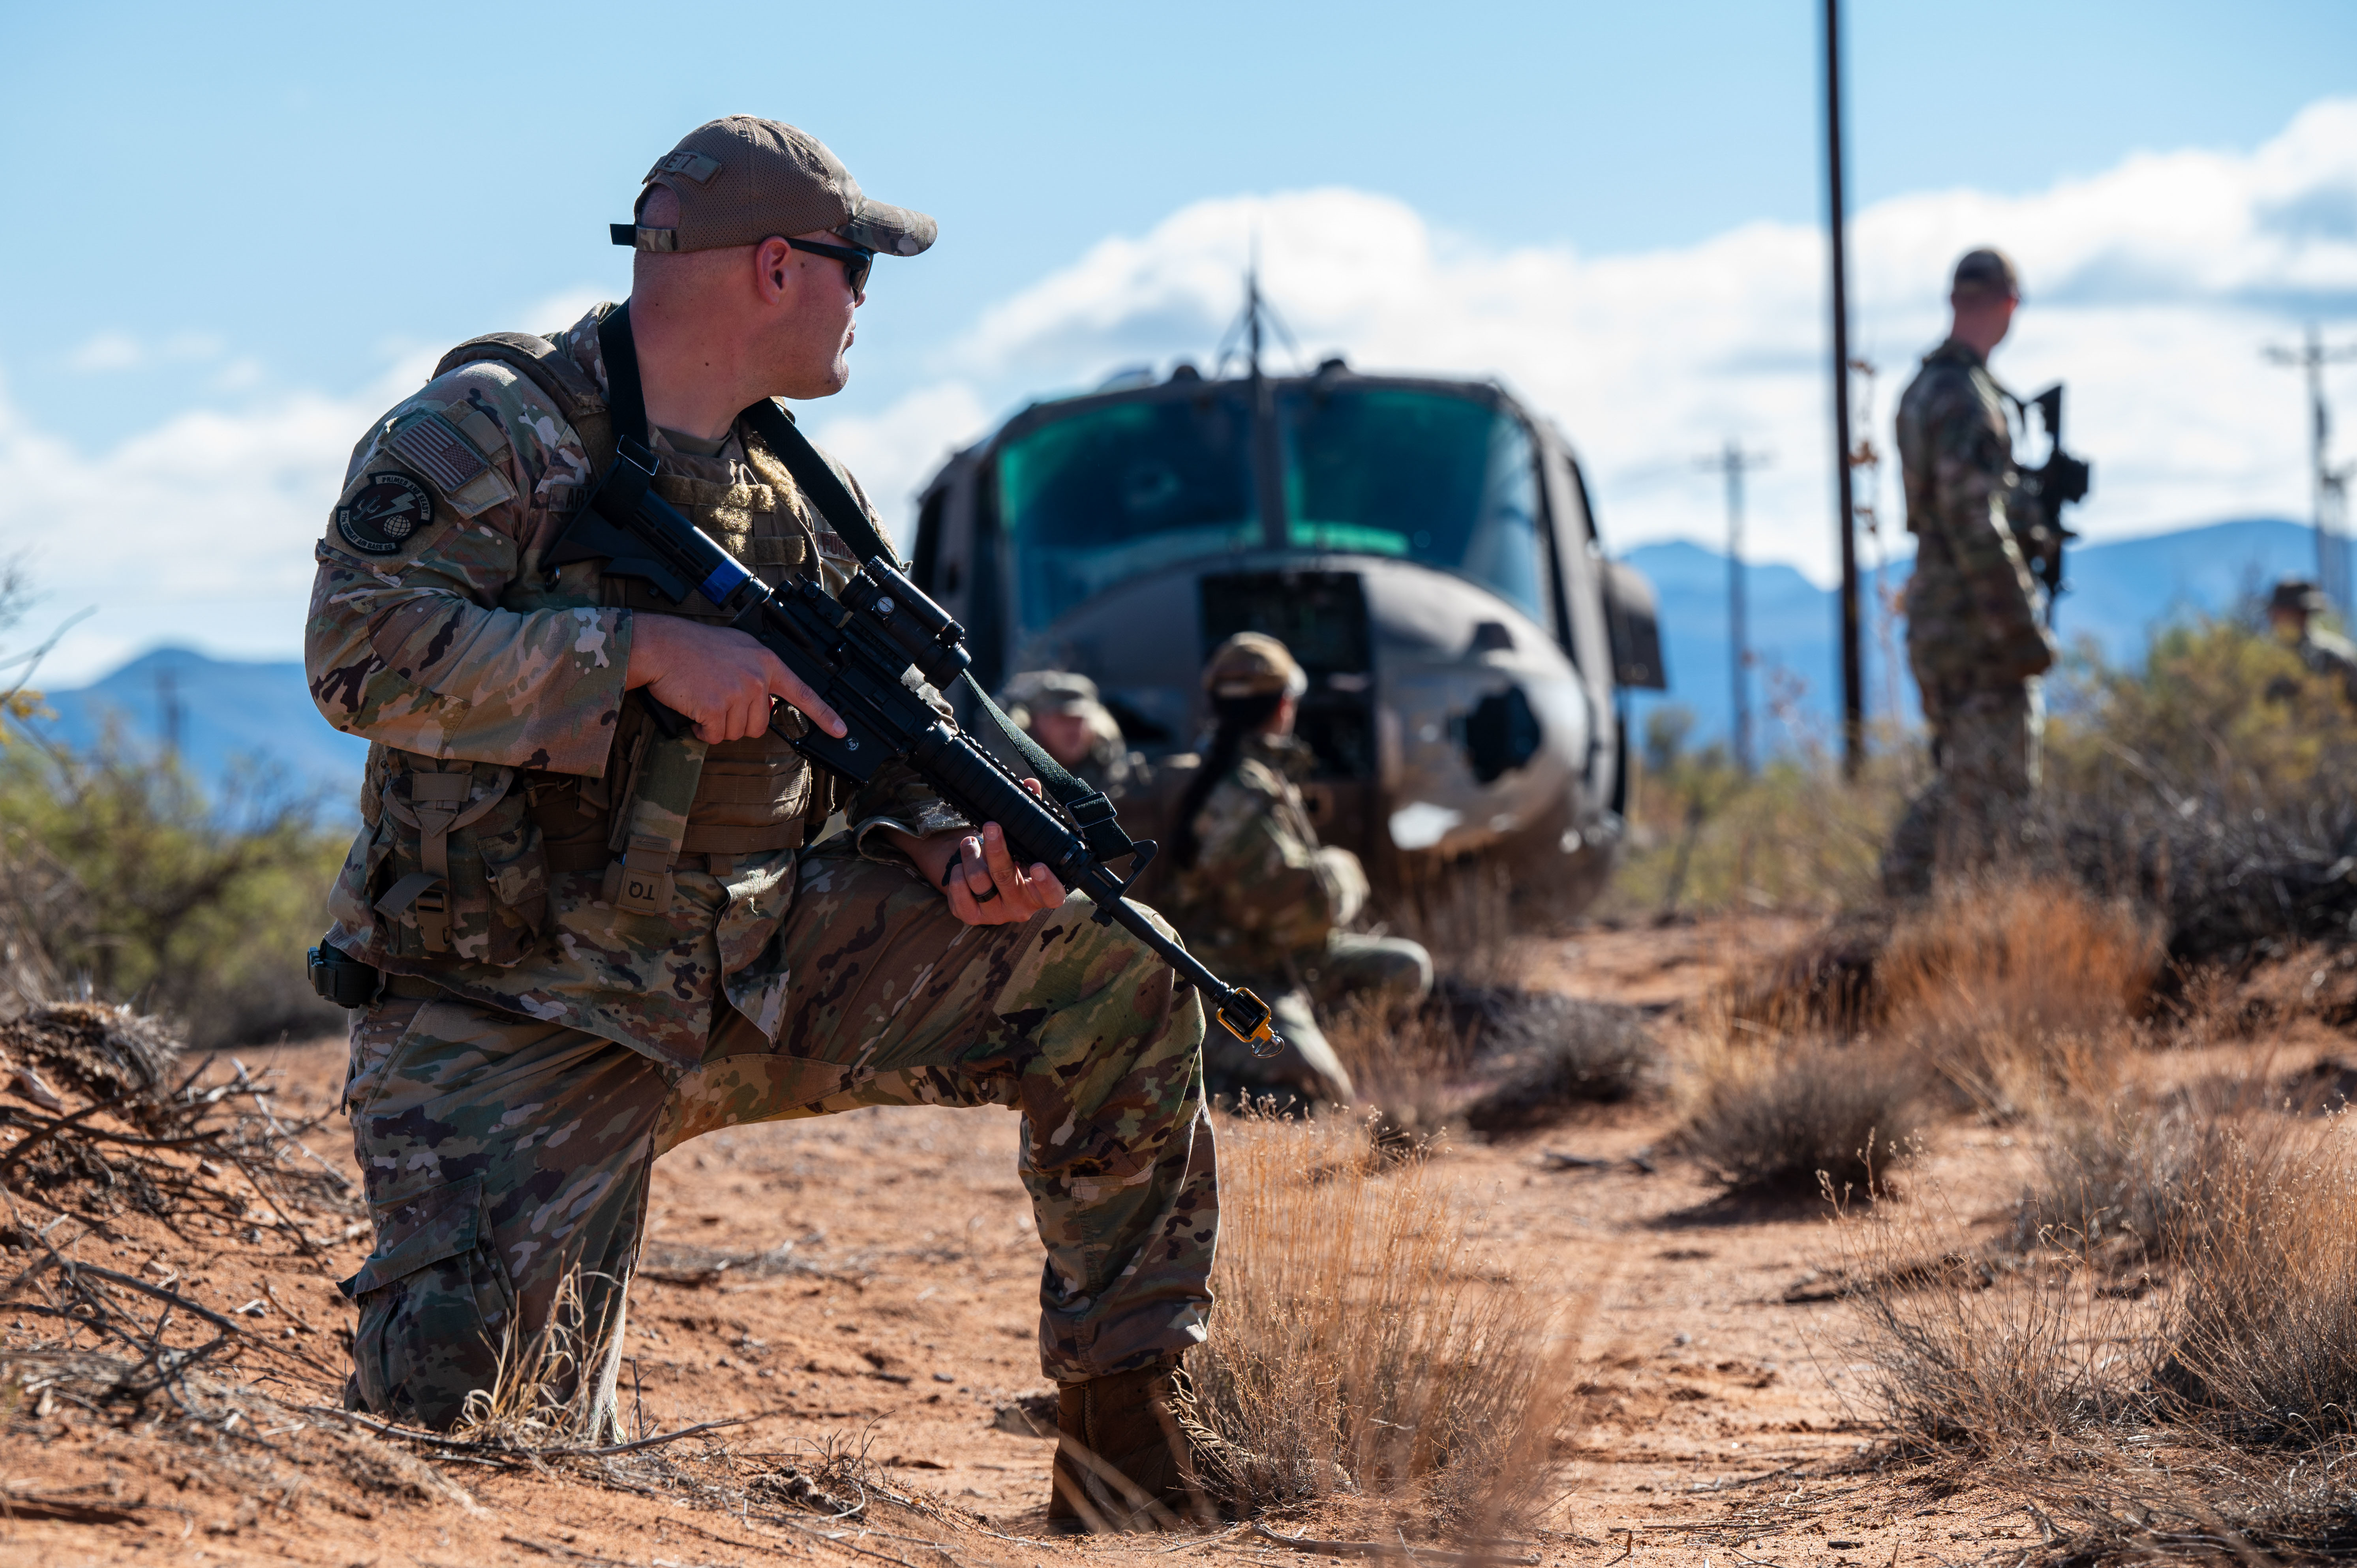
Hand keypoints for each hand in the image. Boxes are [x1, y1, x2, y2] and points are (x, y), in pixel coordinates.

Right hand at [624, 614, 843, 744]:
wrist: (660, 646)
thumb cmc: (692, 648)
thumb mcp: (736, 650)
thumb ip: (756, 673)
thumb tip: (766, 701)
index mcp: (766, 662)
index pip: (803, 693)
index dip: (824, 715)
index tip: (840, 731)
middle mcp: (757, 678)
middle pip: (759, 726)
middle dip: (737, 723)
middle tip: (717, 701)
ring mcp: (737, 693)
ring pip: (736, 733)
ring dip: (717, 727)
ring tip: (703, 700)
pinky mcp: (715, 707)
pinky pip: (714, 736)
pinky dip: (701, 730)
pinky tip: (693, 710)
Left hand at [887, 782, 1067, 926]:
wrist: (985, 881)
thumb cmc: (1011, 859)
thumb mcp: (1022, 841)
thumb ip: (1030, 815)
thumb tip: (1030, 785)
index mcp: (1040, 892)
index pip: (1052, 896)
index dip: (1048, 883)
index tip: (1039, 865)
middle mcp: (1020, 907)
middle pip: (1005, 878)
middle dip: (996, 848)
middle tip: (990, 826)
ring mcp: (995, 914)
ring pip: (979, 882)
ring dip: (971, 855)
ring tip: (969, 843)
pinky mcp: (971, 917)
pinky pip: (960, 895)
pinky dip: (956, 876)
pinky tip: (960, 866)